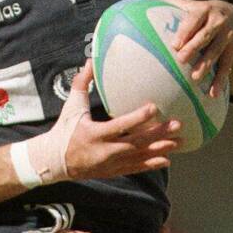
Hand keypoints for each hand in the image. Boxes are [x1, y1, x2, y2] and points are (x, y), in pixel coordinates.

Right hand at [61, 60, 181, 178]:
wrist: (54, 162)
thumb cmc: (63, 131)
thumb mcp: (71, 106)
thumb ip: (82, 83)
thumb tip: (91, 60)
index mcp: (94, 134)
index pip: (119, 126)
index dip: (137, 118)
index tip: (154, 108)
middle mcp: (104, 151)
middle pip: (136, 143)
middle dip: (157, 134)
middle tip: (176, 125)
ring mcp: (110, 164)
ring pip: (139, 157)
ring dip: (160, 150)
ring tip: (178, 142)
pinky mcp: (112, 171)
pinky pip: (135, 168)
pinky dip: (151, 164)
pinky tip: (167, 160)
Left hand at [152, 0, 232, 98]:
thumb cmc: (204, 12)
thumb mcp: (190, 4)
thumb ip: (169, 2)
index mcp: (204, 10)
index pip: (194, 19)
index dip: (185, 31)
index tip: (175, 44)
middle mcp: (218, 21)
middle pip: (206, 36)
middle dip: (194, 48)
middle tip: (181, 60)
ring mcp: (228, 36)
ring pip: (217, 51)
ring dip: (206, 65)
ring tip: (195, 78)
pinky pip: (227, 65)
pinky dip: (220, 80)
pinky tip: (213, 93)